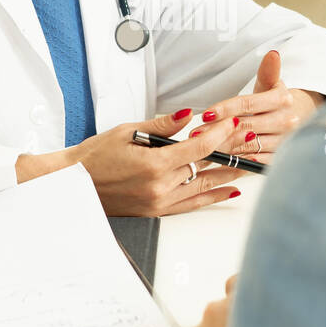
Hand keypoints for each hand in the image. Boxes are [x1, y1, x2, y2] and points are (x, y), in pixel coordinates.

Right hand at [64, 109, 247, 216]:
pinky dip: (212, 197)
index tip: (233, 123)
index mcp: (153, 164)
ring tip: (250, 163)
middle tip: (251, 140)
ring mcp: (159, 202)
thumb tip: (187, 115)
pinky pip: (192, 205)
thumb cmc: (95, 156)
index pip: (198, 147)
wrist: (74, 185)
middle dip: (230, 150)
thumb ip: (161, 125)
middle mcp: (160, 187)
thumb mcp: (126, 132)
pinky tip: (230, 190)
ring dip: (228, 174)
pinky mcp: (156, 211)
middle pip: (205, 166)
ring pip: (203, 186)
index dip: (219, 133)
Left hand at [194, 49, 325, 163]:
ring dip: (224, 147)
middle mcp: (286, 121)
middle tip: (195, 135)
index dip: (225, 109)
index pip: (248, 104)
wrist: (298, 120)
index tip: (205, 114)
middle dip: (218, 131)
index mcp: (282, 99)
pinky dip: (237, 161)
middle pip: (246, 126)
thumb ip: (268, 72)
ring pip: (248, 145)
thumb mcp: (270, 84)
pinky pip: (255, 161)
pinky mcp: (280, 157)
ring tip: (202, 147)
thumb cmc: (275, 102)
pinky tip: (220, 160)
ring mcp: (284, 141)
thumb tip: (272, 53)